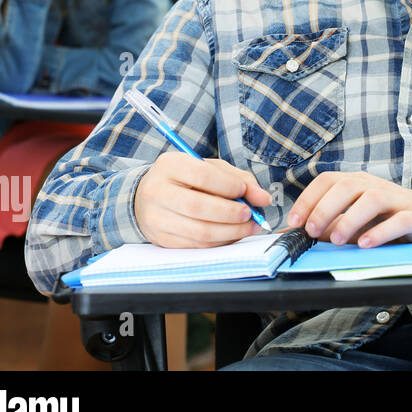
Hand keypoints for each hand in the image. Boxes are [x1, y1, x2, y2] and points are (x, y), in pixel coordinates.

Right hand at [134, 151, 270, 247]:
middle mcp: (157, 191)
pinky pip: (196, 245)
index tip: (245, 191)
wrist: (147, 196)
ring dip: (231, 232)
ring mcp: (156, 218)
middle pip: (199, 207)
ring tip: (248, 226)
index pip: (202, 176)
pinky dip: (220, 242)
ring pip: (199, 231)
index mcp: (170, 166)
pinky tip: (232, 234)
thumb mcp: (211, 169)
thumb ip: (239, 180)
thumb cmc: (186, 179)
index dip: (229, 186)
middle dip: (231, 213)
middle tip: (250, 214)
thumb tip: (264, 199)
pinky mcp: (161, 239)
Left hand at [286, 171, 411, 247]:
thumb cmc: (388, 220)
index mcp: (358, 183)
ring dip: (351, 219)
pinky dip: (381, 232)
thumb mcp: (354, 222)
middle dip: (325, 208)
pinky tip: (366, 244)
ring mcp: (397, 200)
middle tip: (312, 231)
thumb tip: (288, 235)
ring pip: (372, 199)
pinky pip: (399, 220)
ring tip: (338, 240)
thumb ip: (325, 227)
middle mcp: (375, 186)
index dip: (308, 198)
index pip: (328, 180)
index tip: (294, 222)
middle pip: (347, 186)